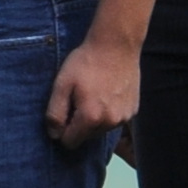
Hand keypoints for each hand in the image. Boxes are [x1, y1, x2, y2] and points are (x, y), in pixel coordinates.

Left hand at [44, 27, 143, 149]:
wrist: (116, 45)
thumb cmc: (85, 63)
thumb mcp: (62, 85)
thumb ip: (55, 113)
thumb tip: (54, 135)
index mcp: (91, 118)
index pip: (70, 142)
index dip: (62, 129)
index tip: (64, 111)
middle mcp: (110, 122)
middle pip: (86, 137)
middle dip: (79, 123)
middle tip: (79, 98)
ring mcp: (124, 117)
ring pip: (100, 130)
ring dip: (94, 118)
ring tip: (93, 93)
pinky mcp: (133, 111)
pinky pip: (114, 120)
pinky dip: (108, 112)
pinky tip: (106, 93)